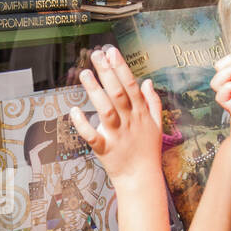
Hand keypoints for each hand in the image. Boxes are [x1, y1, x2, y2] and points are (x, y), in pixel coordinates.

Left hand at [69, 45, 162, 184]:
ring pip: (106, 110)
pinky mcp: (105, 149)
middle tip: (96, 55)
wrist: (141, 179)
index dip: (121, 67)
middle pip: (118, 93)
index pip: (131, 85)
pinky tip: (73, 111)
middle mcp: (129, 121)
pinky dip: (83, 124)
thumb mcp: (157, 125)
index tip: (112, 52)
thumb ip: (153, 102)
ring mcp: (117, 135)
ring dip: (95, 91)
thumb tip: (147, 81)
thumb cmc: (148, 151)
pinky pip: (92, 136)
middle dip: (107, 72)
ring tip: (85, 73)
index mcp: (141, 114)